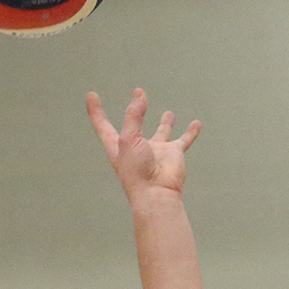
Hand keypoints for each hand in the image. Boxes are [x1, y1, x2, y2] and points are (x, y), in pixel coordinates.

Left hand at [86, 89, 200, 198]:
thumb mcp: (128, 140)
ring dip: (165, 123)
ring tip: (168, 114)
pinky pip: (184, 140)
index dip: (96, 111)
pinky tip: (196, 123)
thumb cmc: (137, 172)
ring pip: (162, 132)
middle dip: (134, 112)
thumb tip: (139, 94)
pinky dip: (191, 132)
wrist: (157, 194)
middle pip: (133, 126)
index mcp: (118, 147)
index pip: (103, 125)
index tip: (91, 95)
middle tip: (138, 94)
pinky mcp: (173, 154)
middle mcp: (136, 147)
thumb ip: (133, 116)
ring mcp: (156, 150)